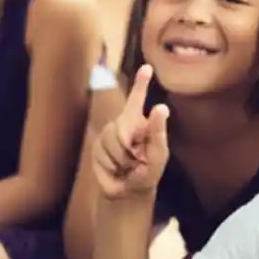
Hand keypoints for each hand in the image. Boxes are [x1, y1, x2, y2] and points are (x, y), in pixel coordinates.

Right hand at [93, 65, 169, 198]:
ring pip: (110, 140)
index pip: (137, 99)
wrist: (128, 191)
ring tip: (127, 166)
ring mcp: (108, 134)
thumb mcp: (158, 154)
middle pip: (121, 126)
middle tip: (136, 160)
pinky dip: (110, 164)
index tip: (147, 67)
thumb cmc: (148, 171)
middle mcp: (122, 123)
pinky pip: (101, 152)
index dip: (141, 83)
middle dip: (127, 146)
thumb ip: (158, 132)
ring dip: (120, 158)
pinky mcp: (97, 147)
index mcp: (139, 122)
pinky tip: (115, 169)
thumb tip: (161, 107)